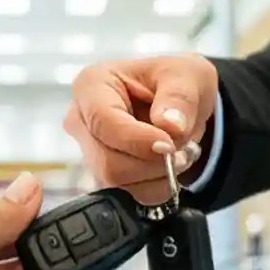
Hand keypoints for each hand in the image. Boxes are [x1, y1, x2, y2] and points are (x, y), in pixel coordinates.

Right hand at [64, 54, 218, 204]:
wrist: (179, 102)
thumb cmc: (176, 80)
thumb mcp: (187, 75)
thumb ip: (180, 98)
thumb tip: (171, 126)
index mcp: (92, 85)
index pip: (103, 122)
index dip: (137, 140)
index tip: (170, 145)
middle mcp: (82, 120)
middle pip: (107, 161)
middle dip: (152, 163)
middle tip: (184, 151)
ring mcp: (90, 150)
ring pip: (118, 182)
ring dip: (158, 176)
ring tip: (181, 154)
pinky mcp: (103, 173)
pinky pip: (129, 194)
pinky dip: (157, 187)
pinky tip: (168, 166)